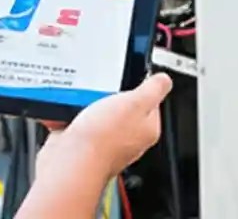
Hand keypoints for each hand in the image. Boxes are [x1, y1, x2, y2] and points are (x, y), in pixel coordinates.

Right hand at [36, 73, 172, 180]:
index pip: (151, 101)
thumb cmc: (104, 138)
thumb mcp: (136, 102)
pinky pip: (80, 120)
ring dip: (90, 101)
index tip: (131, 77)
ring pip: (100, 111)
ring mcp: (106, 140)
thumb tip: (165, 80)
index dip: (141, 87)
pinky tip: (74, 111)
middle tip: (105, 90)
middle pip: (124, 105)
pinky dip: (75, 113)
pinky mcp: (85, 142)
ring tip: (86, 99)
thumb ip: (154, 89)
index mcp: (147, 129)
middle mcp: (128, 138)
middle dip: (112, 93)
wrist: (72, 161)